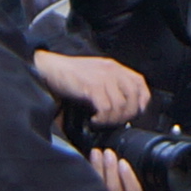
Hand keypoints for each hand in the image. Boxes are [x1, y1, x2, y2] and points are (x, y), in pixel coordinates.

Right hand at [34, 49, 152, 126]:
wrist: (49, 68)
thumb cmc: (69, 75)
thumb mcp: (94, 75)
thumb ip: (108, 86)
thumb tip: (117, 109)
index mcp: (114, 68)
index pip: (139, 83)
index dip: (141, 100)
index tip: (134, 113)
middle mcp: (112, 71)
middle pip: (134, 98)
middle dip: (126, 115)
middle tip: (113, 122)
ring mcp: (103, 78)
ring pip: (121, 106)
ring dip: (112, 120)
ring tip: (101, 122)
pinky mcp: (92, 87)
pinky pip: (107, 109)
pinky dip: (102, 119)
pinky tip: (93, 120)